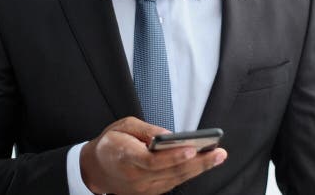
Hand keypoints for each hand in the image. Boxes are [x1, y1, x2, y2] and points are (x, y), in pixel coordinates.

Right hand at [79, 116, 226, 194]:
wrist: (96, 168)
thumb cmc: (111, 143)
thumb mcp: (124, 126)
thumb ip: (146, 130)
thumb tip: (169, 135)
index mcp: (125, 157)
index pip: (153, 161)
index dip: (174, 156)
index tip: (193, 147)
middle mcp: (135, 177)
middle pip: (170, 172)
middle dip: (197, 163)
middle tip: (219, 153)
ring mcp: (142, 188)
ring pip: (175, 180)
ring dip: (198, 169)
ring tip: (217, 156)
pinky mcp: (148, 192)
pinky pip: (172, 184)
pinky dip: (188, 174)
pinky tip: (203, 164)